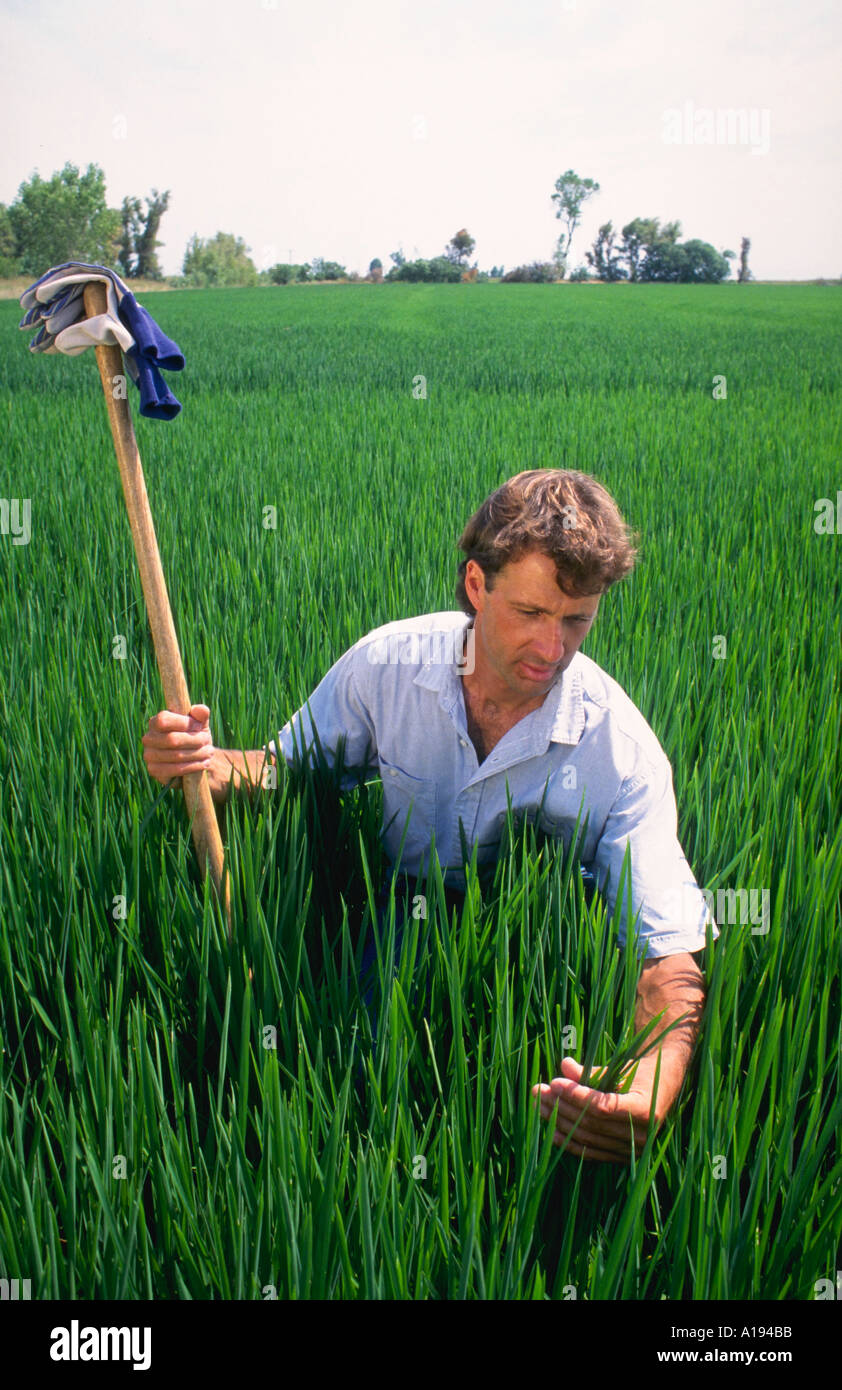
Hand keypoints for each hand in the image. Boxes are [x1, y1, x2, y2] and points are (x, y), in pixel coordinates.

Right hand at [141, 703, 214, 786]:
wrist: (192, 759)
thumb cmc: (194, 736)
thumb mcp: (200, 723)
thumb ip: (201, 714)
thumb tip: (200, 710)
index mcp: (155, 722)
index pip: (163, 720)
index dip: (183, 723)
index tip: (199, 726)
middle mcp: (148, 738)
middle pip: (172, 739)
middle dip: (194, 740)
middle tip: (207, 741)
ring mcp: (149, 755)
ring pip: (176, 755)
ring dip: (197, 754)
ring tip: (209, 752)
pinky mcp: (154, 770)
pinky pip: (175, 769)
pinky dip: (193, 766)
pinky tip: (204, 763)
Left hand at [532, 1053, 673, 1162]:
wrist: (663, 1087)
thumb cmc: (641, 1071)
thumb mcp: (619, 1067)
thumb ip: (591, 1071)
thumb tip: (564, 1065)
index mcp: (645, 1110)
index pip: (601, 1107)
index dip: (575, 1095)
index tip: (554, 1082)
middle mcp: (642, 1136)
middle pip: (591, 1124)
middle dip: (561, 1107)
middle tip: (539, 1091)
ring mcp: (632, 1151)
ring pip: (587, 1139)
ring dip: (559, 1122)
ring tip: (540, 1105)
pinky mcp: (621, 1157)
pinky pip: (590, 1151)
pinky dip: (568, 1140)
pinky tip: (550, 1128)